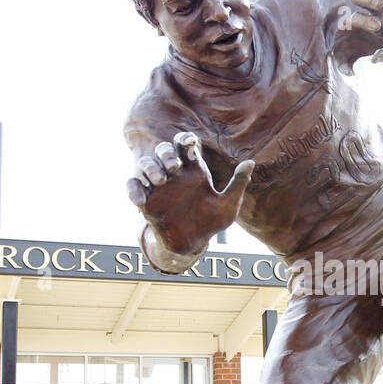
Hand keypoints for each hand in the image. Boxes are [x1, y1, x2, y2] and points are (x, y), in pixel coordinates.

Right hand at [127, 132, 253, 255]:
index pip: (184, 145)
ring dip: (149, 168)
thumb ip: (238, 183)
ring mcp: (157, 186)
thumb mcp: (228, 205)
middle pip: (163, 150)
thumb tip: (250, 162)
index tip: (189, 145)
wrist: (192, 243)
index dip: (185, 140)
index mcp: (193, 169)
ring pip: (145, 164)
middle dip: (166, 153)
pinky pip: (132, 187)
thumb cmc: (211, 222)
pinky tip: (142, 200)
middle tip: (175, 167)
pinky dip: (133, 189)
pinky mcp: (145, 201)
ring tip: (160, 180)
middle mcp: (173, 174)